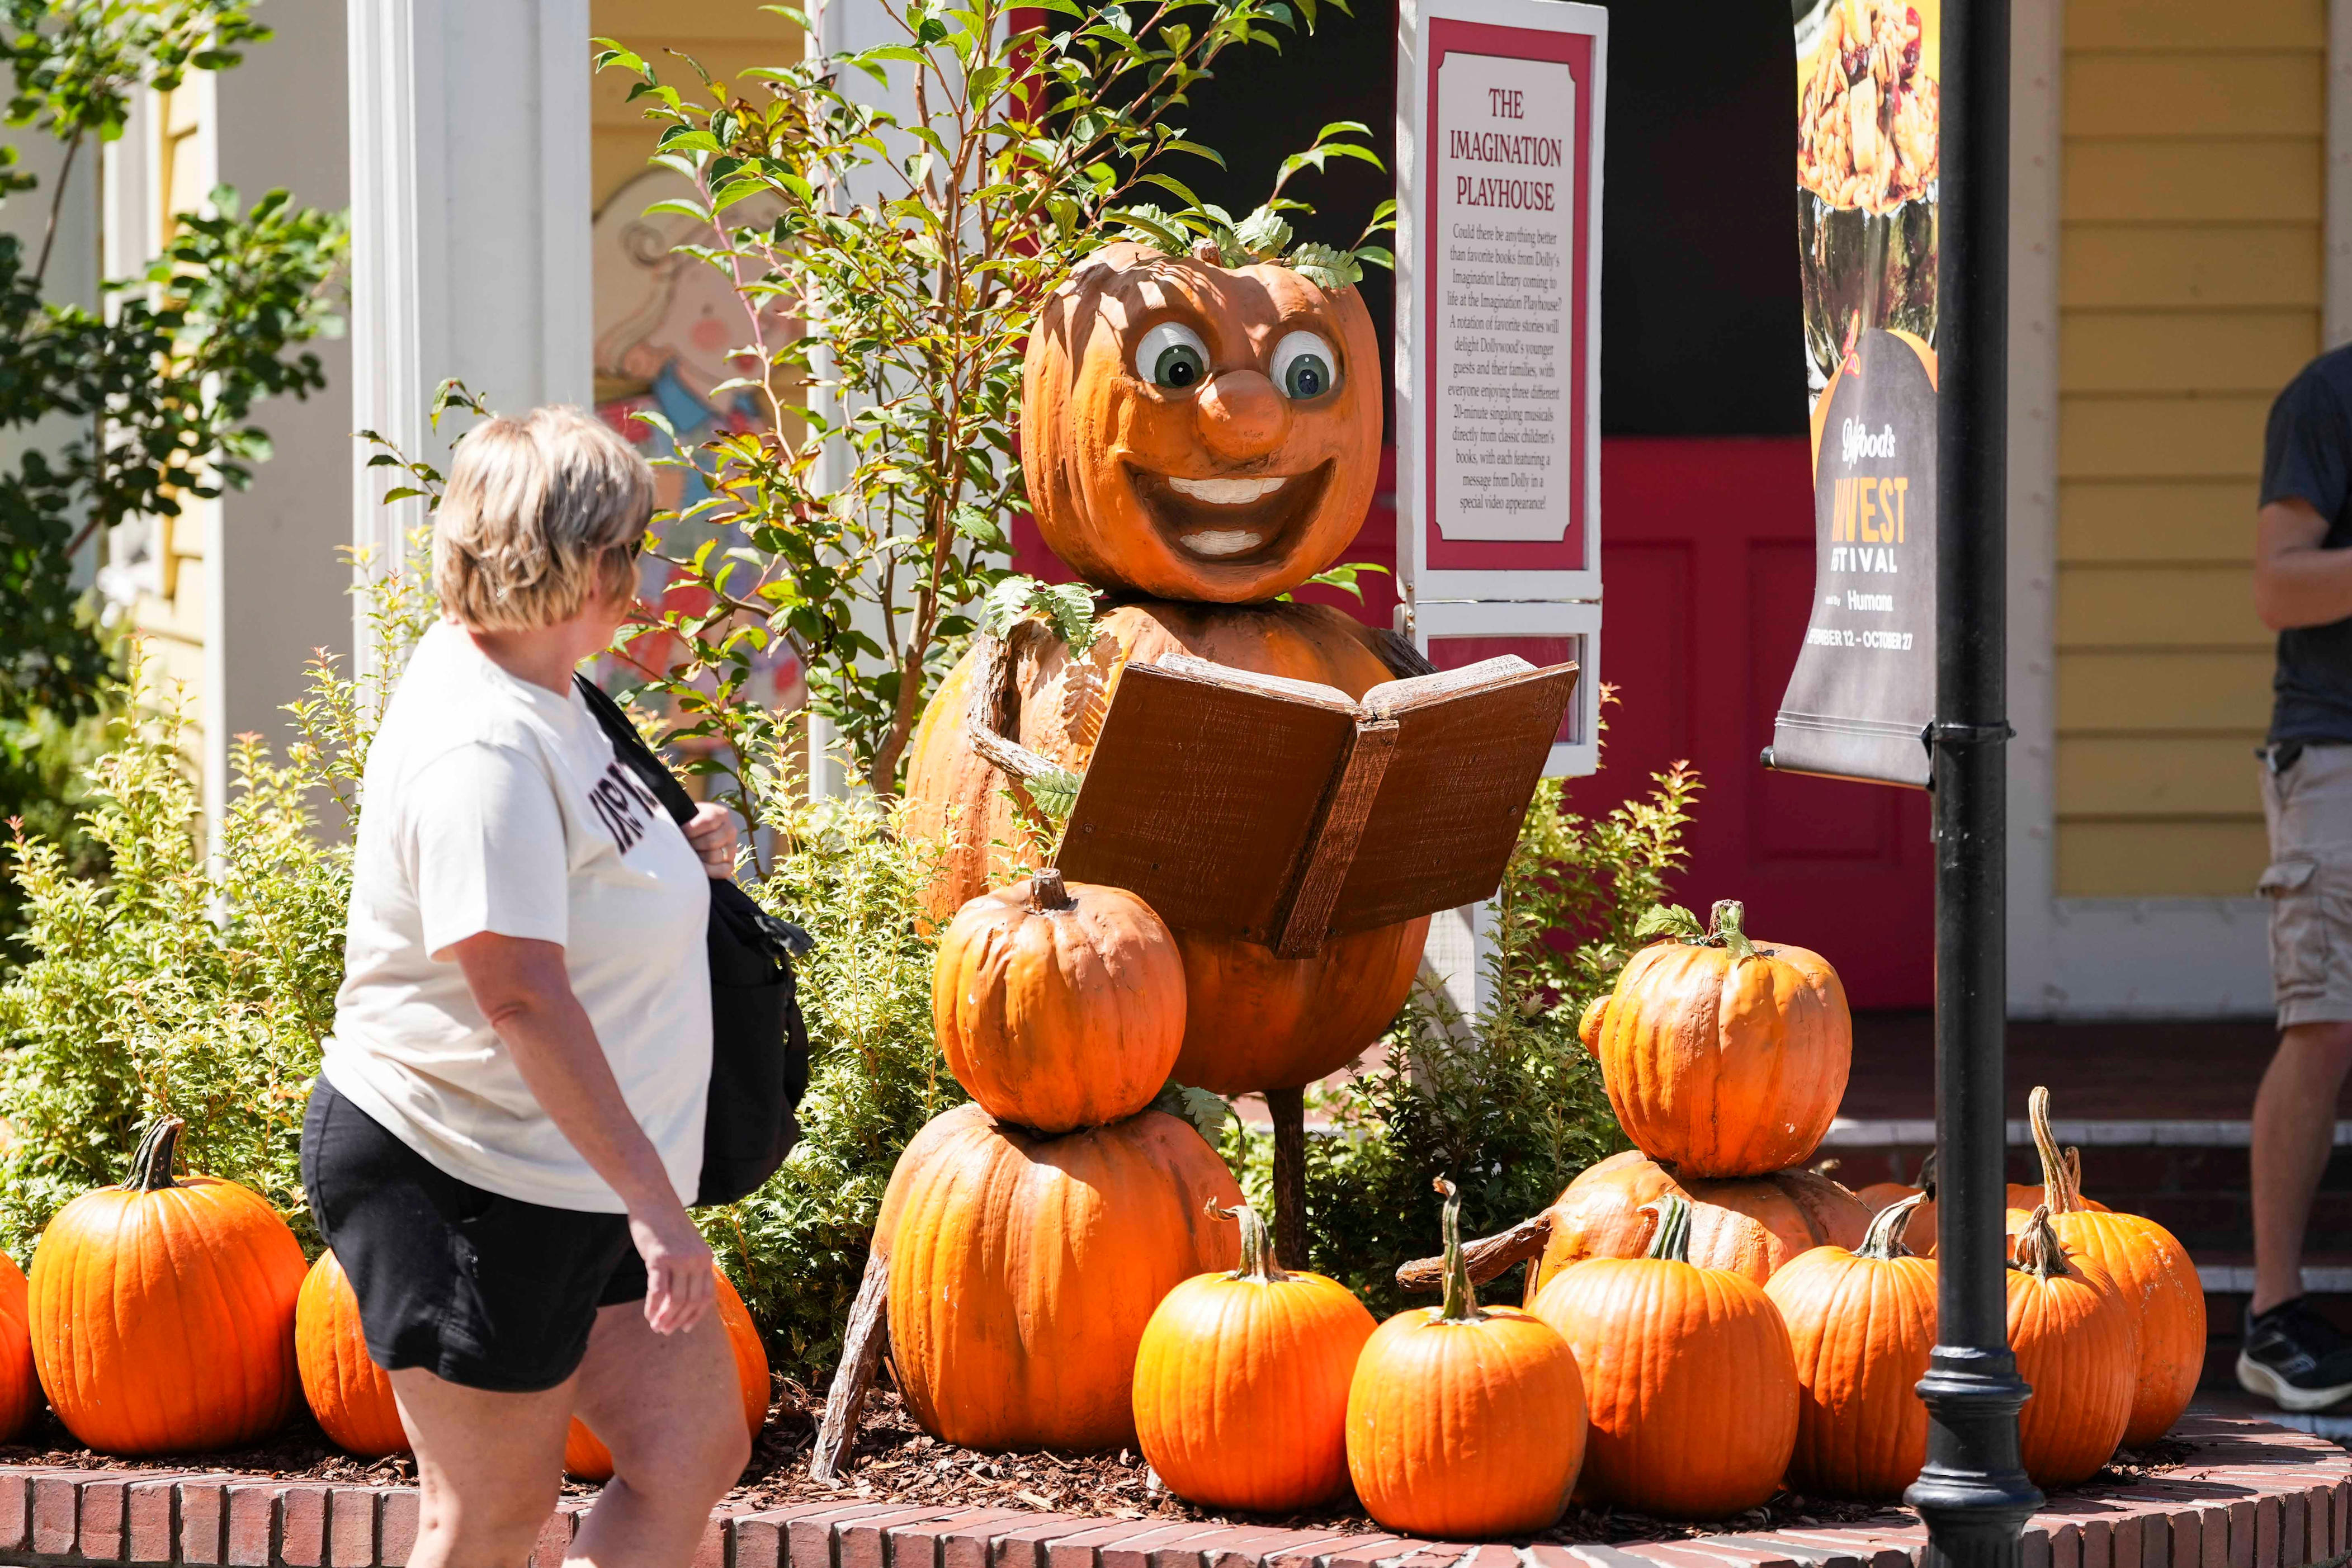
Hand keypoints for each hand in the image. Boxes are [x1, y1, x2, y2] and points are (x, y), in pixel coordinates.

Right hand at [628, 1201, 717, 1334]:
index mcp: (706, 1257)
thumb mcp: (687, 1244)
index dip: (697, 1315)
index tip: (686, 1328)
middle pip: (692, 1301)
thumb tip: (684, 1294)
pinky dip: (653, 1307)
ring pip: (676, 1299)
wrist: (653, 1198)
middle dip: (679, 1321)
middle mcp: (697, 1260)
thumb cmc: (667, 1223)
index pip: (707, 1295)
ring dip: (665, 1318)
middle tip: (666, 1331)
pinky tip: (648, 1315)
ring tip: (656, 1327)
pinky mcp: (659, 1258)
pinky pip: (658, 1291)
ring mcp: (679, 1259)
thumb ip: (689, 1265)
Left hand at [683, 802, 736, 877]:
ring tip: (687, 855)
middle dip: (693, 845)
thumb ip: (682, 817)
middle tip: (681, 846)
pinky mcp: (731, 863)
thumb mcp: (687, 814)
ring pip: (715, 856)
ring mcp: (732, 848)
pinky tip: (697, 868)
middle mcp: (730, 830)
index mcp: (720, 814)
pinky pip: (724, 870)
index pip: (708, 822)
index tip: (679, 832)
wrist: (694, 833)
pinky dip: (709, 871)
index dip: (691, 829)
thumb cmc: (687, 823)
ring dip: (698, 858)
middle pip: (712, 841)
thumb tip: (671, 829)